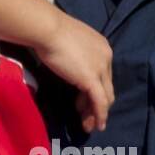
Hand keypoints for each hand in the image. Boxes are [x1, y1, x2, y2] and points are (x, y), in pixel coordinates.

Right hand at [35, 13, 112, 131]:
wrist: (47, 29)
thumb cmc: (50, 31)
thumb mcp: (67, 41)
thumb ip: (74, 52)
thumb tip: (67, 63)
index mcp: (102, 47)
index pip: (103, 73)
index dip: (94, 88)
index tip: (81, 98)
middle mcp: (106, 57)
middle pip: (106, 86)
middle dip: (96, 103)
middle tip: (85, 115)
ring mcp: (101, 68)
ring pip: (105, 97)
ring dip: (97, 113)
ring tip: (89, 125)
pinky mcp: (91, 79)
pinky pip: (99, 102)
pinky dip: (99, 115)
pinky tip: (96, 125)